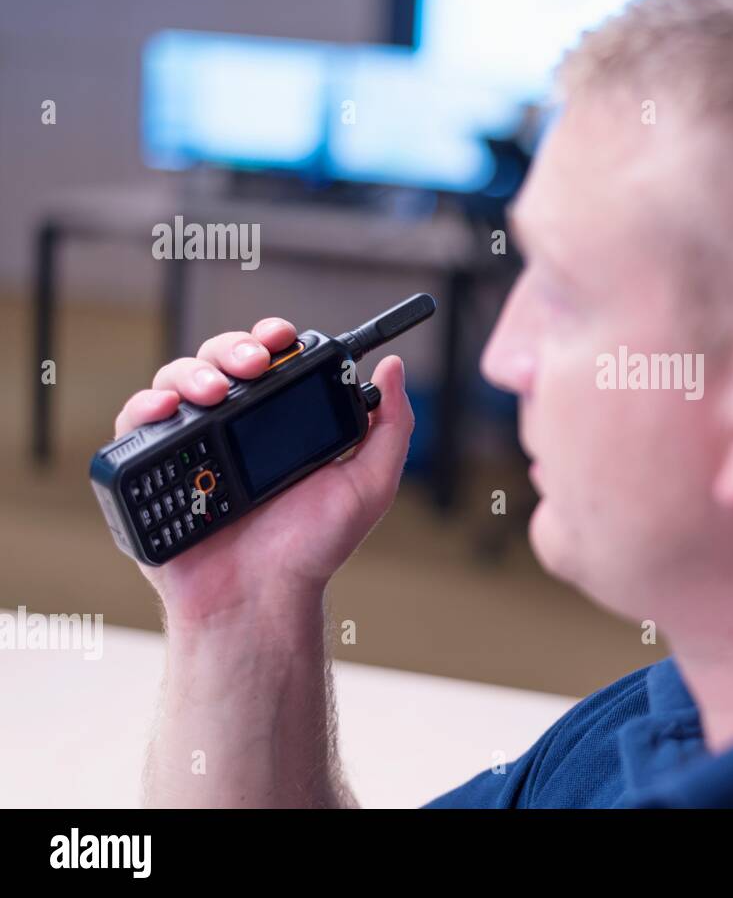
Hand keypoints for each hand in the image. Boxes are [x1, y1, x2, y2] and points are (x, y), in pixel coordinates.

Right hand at [112, 317, 413, 626]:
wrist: (262, 599)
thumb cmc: (312, 549)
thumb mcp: (369, 485)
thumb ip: (390, 428)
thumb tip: (392, 367)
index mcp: (279, 426)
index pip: (269, 363)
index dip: (271, 340)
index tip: (283, 337)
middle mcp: (234, 430)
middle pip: (220, 362)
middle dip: (234, 348)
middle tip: (253, 364)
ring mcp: (192, 447)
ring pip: (178, 381)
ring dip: (193, 371)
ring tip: (212, 391)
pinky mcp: (152, 471)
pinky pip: (136, 424)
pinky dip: (145, 405)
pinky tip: (167, 408)